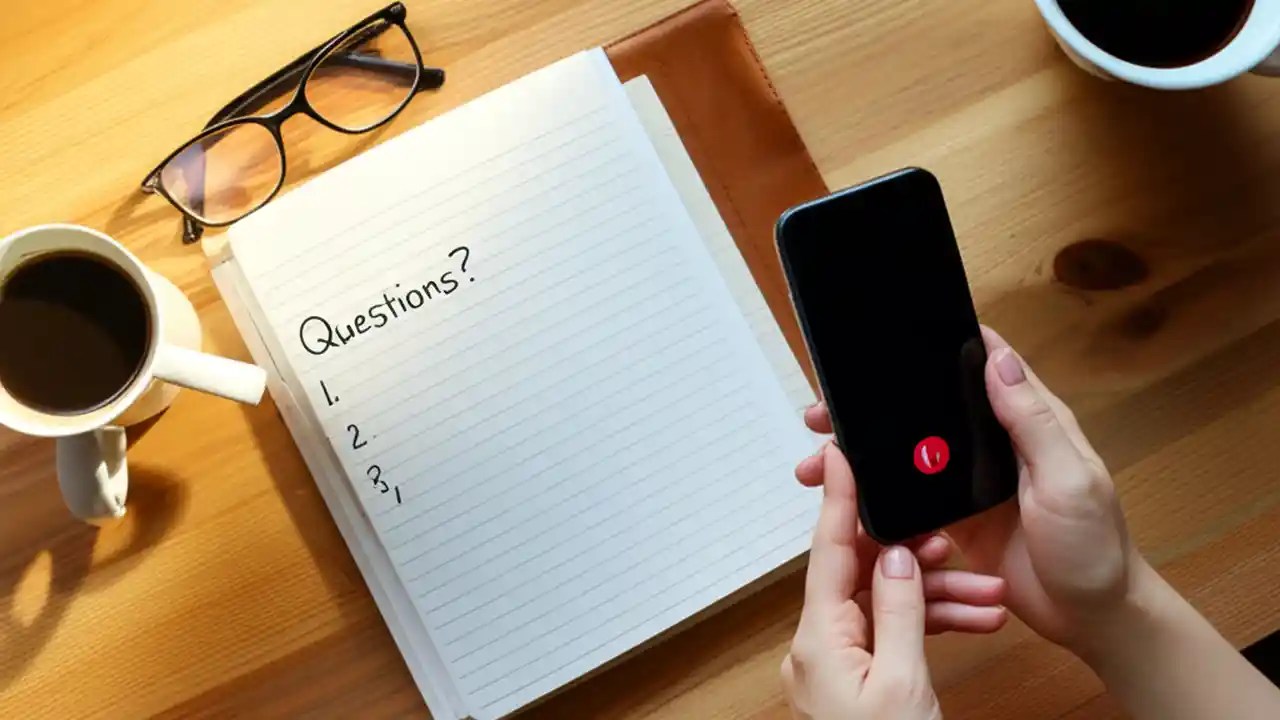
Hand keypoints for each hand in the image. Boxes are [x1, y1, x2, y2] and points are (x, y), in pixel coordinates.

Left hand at [783, 444, 1006, 719]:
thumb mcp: (904, 683)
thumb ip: (901, 611)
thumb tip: (895, 557)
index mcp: (818, 642)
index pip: (828, 552)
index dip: (840, 500)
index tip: (843, 457)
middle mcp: (819, 648)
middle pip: (865, 579)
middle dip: (919, 562)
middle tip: (959, 544)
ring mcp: (839, 667)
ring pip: (888, 608)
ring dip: (938, 598)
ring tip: (991, 599)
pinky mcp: (860, 684)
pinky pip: (893, 637)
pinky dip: (930, 626)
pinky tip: (973, 619)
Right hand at [797, 327, 1138, 651]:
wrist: (1091, 617)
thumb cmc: (1094, 547)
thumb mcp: (1068, 479)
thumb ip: (1031, 422)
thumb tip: (998, 359)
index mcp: (1029, 421)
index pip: (983, 365)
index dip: (940, 347)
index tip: (887, 339)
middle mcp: (995, 444)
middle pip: (930, 409)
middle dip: (879, 405)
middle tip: (826, 410)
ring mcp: (972, 482)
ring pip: (911, 452)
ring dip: (868, 452)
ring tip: (819, 456)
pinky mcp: (955, 518)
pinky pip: (911, 497)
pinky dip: (879, 494)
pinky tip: (846, 496)